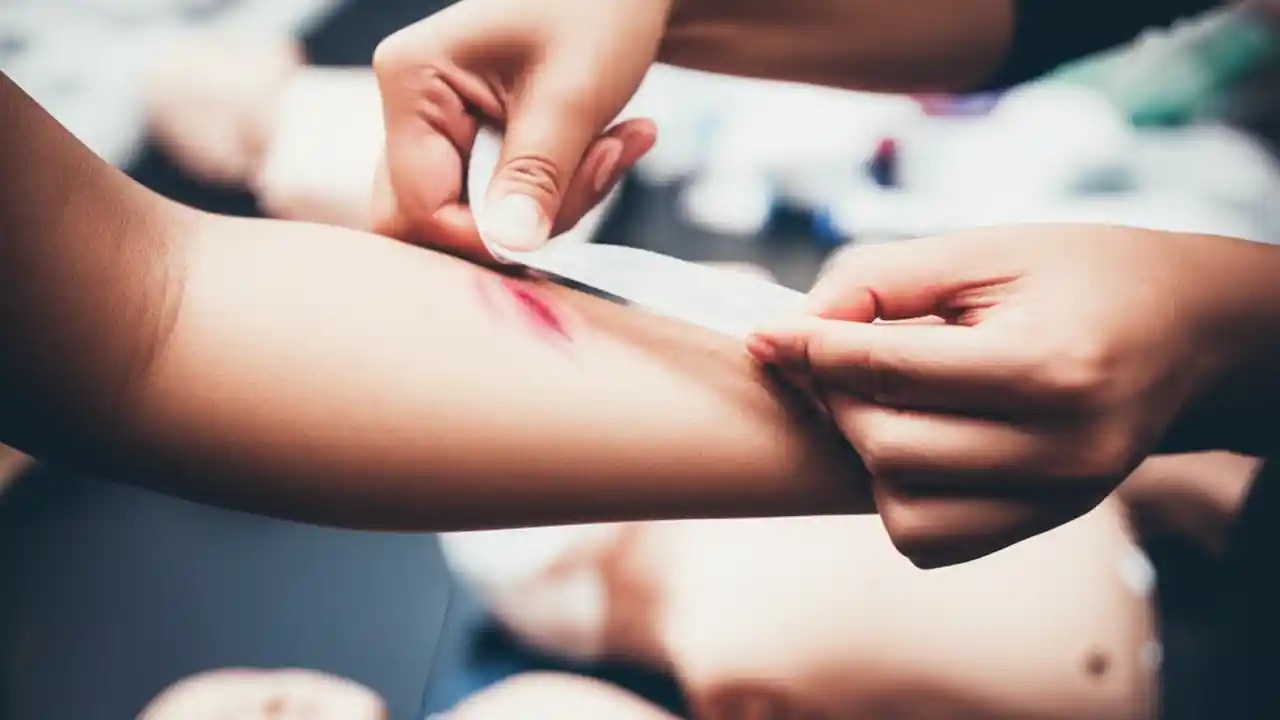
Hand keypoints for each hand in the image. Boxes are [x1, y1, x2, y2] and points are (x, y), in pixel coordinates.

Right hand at [372, 0, 664, 259]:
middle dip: (515, 225)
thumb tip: (511, 245)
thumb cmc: (596, 10)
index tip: (557, 219)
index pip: (421, 206)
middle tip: (594, 176)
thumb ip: (538, 172)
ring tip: (615, 148)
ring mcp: (436, 130)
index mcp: (413, 81)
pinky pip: (500, 202)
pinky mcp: (471, 146)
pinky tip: (608, 149)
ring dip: (553, 205)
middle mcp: (408, 108)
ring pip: (471, 218)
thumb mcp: (572, 94)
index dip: (486, 236)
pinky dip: (559, 194)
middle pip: (428, 222)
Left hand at [749, 225, 1279, 566]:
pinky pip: (932, 541)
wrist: (1186, 330)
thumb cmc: (1081, 275)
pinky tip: (912, 441)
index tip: (769, 334)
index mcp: (1050, 365)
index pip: (893, 369)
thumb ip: (882, 279)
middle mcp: (1061, 448)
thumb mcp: (985, 249)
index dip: (814, 348)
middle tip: (830, 357)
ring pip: (902, 507)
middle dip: (835, 398)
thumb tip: (793, 326)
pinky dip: (898, 496)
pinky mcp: (1046, 523)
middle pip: (889, 444)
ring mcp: (1058, 498)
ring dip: (865, 452)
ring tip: (879, 398)